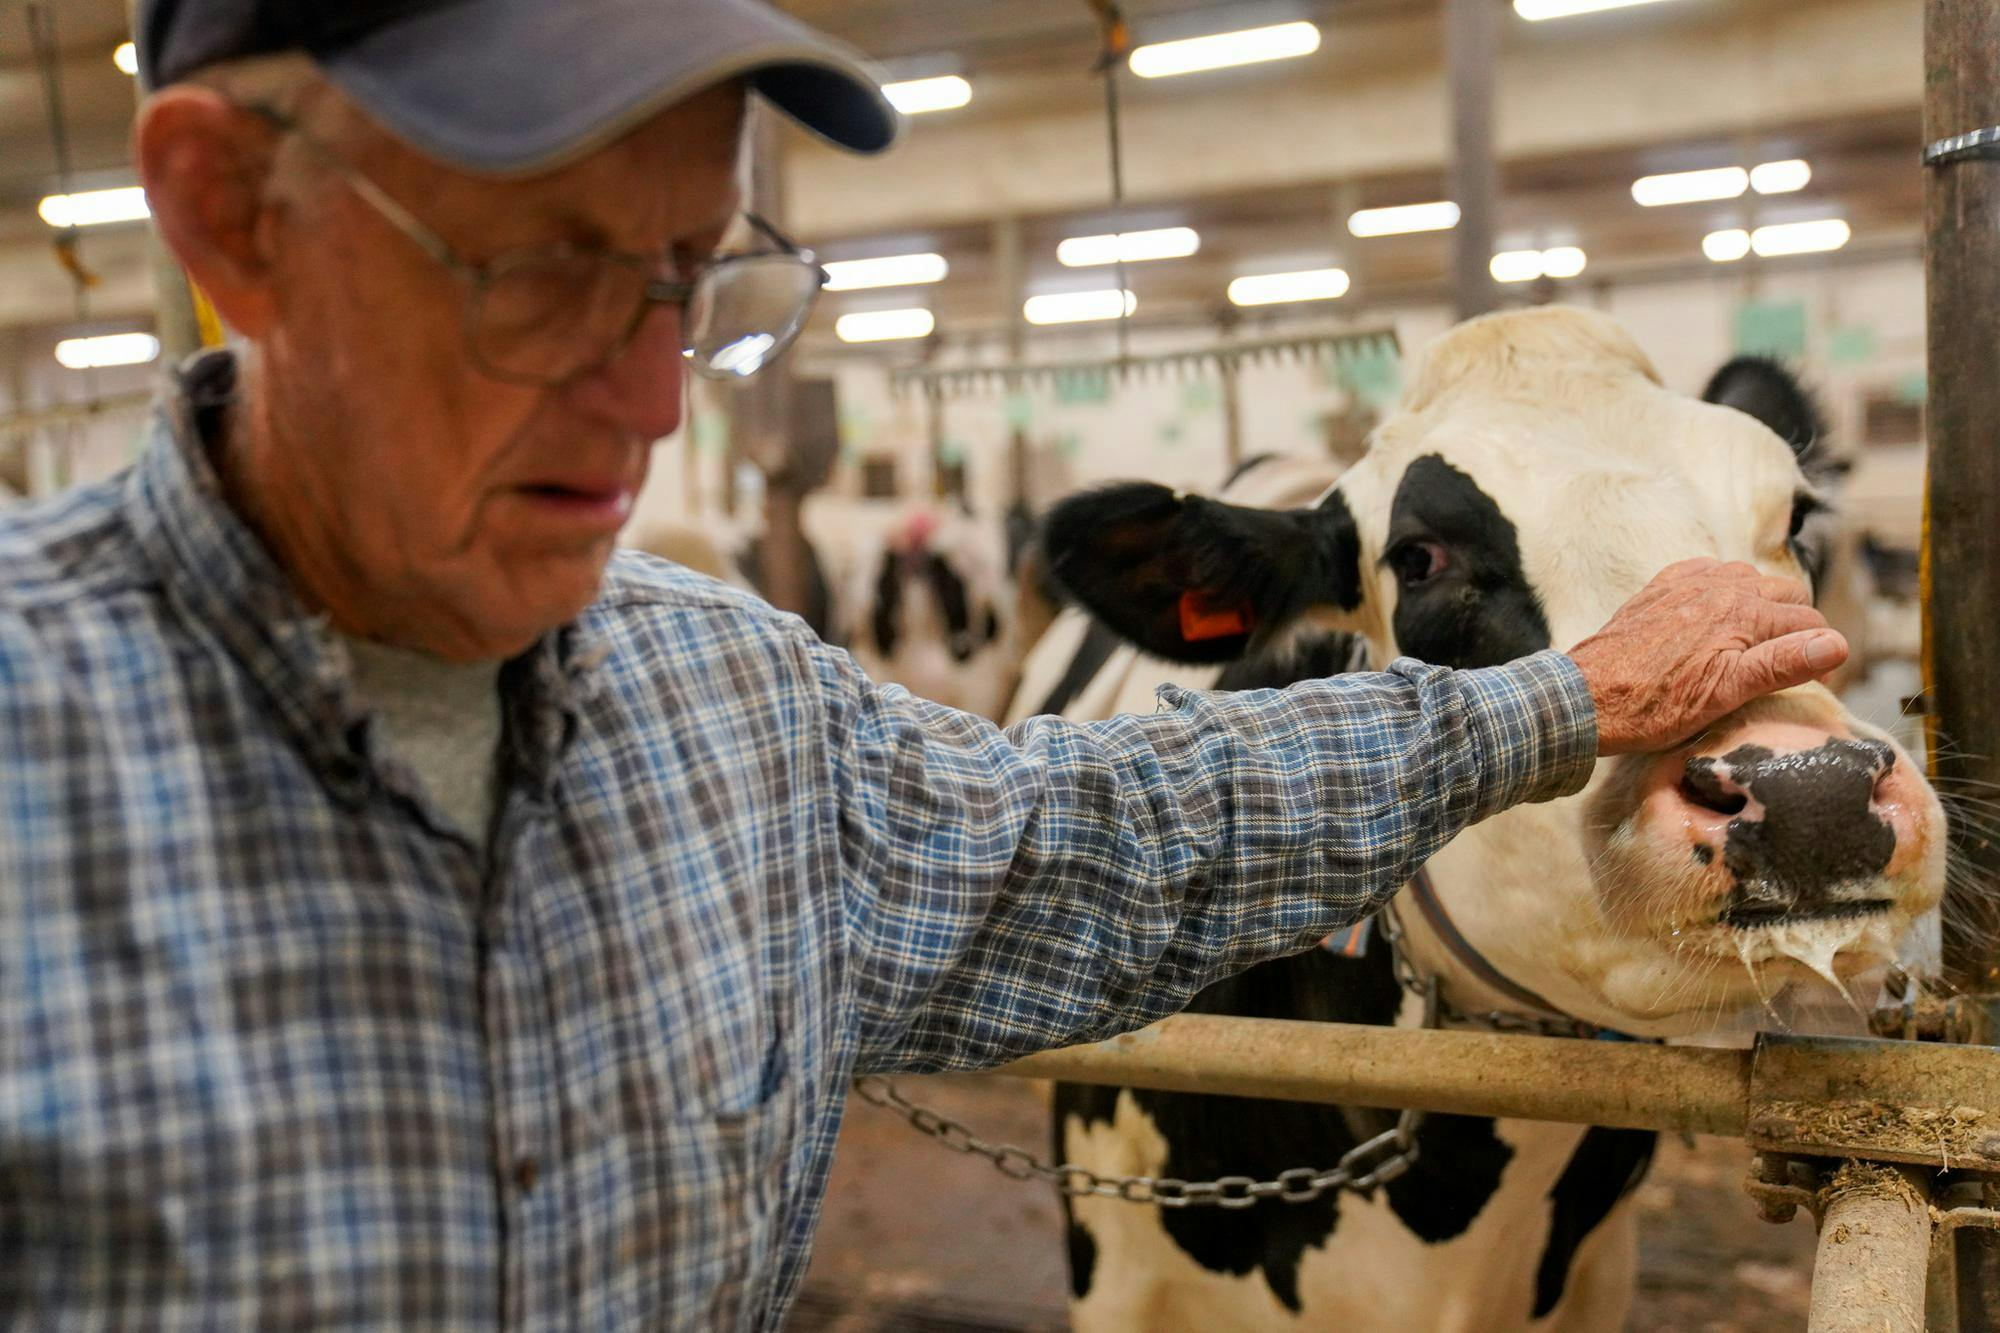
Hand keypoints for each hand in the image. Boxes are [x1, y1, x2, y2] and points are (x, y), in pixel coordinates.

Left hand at [1566, 559, 1847, 755]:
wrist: (1585, 698)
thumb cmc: (1655, 705)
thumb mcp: (1727, 694)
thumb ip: (1783, 664)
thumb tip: (1838, 642)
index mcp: (1743, 612)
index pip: (1809, 622)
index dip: (1821, 654)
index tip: (1817, 683)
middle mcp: (1719, 586)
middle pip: (1784, 594)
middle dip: (1795, 625)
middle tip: (1788, 662)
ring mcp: (1687, 583)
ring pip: (1748, 580)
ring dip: (1761, 604)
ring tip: (1755, 642)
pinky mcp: (1660, 588)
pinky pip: (1706, 573)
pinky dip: (1722, 589)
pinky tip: (1716, 616)